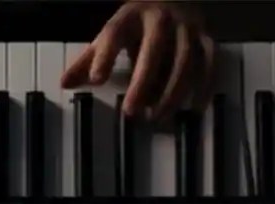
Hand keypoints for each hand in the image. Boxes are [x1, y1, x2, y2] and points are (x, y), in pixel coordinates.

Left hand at [62, 1, 213, 120]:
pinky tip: (194, 108)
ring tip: (157, 116)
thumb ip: (89, 60)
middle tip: (131, 111)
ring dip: (171, 91)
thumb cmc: (137, 23)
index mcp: (130, 16)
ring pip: (184, 60)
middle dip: (142, 82)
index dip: (105, 55)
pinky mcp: (206, 37)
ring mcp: (186, 27)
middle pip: (153, 49)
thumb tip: (64, 83)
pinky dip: (205, 85)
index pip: (114, 34)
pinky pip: (210, 62)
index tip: (95, 78)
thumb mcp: (111, 35)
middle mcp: (160, 18)